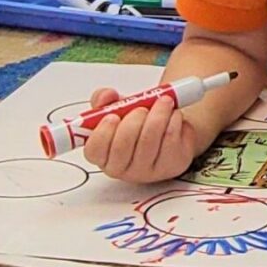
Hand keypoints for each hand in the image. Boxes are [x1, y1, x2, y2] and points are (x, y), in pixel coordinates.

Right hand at [82, 86, 199, 183]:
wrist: (167, 128)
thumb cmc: (137, 123)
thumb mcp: (117, 108)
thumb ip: (105, 99)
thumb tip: (106, 96)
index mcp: (104, 156)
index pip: (94, 151)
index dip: (102, 133)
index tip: (112, 116)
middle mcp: (124, 168)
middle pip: (122, 147)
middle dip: (133, 121)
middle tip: (141, 108)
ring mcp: (149, 170)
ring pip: (149, 142)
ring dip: (157, 115)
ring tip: (163, 102)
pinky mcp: (173, 165)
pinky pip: (171, 140)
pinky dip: (173, 120)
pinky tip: (173, 114)